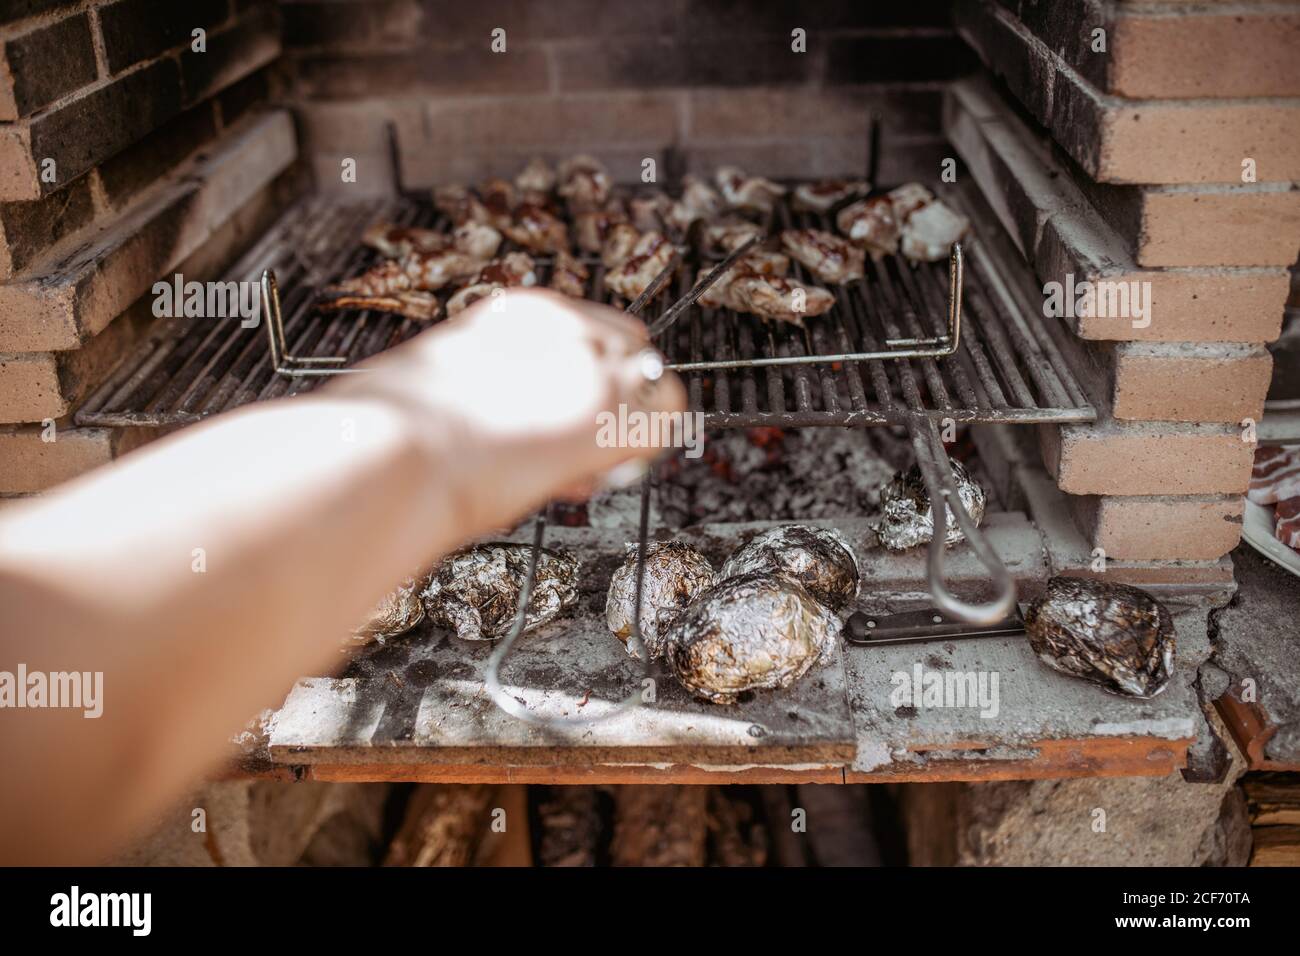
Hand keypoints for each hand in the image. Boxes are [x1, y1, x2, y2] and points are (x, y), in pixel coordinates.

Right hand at [334, 289, 686, 531]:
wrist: (394, 452)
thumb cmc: (390, 430)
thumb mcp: (436, 381)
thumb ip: (483, 387)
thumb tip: (491, 417)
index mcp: (517, 313)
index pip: (581, 331)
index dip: (577, 376)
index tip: (556, 410)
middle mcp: (567, 326)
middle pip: (629, 349)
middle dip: (614, 394)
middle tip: (575, 443)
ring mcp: (598, 366)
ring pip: (655, 386)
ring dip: (628, 426)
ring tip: (576, 466)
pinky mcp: (617, 413)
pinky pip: (666, 425)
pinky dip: (641, 453)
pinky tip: (595, 475)